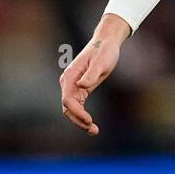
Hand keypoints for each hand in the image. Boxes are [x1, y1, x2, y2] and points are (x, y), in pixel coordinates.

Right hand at [59, 14, 129, 135]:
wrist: (106, 42)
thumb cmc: (104, 50)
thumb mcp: (101, 62)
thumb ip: (91, 74)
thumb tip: (81, 86)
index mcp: (70, 76)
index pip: (68, 100)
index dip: (77, 112)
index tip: (89, 120)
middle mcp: (68, 82)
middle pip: (68, 108)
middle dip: (78, 120)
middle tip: (94, 130)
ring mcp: (72, 86)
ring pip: (72, 109)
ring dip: (80, 121)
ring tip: (94, 131)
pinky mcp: (80, 89)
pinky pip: (78, 106)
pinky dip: (83, 116)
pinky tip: (91, 124)